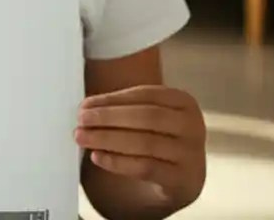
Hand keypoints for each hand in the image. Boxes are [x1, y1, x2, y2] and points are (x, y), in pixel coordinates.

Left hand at [76, 85, 206, 209]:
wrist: (179, 178)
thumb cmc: (156, 138)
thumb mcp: (145, 118)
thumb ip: (120, 109)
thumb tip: (85, 108)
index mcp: (183, 102)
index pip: (145, 94)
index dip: (112, 99)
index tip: (84, 105)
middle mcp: (193, 125)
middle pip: (147, 117)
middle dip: (109, 117)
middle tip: (80, 120)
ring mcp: (192, 154)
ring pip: (146, 143)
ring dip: (107, 139)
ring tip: (82, 137)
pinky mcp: (184, 179)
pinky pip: (146, 168)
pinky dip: (118, 162)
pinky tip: (97, 157)